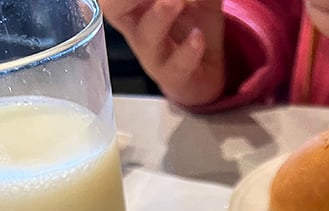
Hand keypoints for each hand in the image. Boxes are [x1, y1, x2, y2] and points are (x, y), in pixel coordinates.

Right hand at [101, 0, 225, 105]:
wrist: (207, 72)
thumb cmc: (191, 24)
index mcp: (134, 2)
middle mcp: (137, 26)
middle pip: (112, 8)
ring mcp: (153, 54)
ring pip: (147, 36)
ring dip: (160, 15)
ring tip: (176, 0)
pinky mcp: (173, 77)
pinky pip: (176, 66)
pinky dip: (188, 51)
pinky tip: (198, 36)